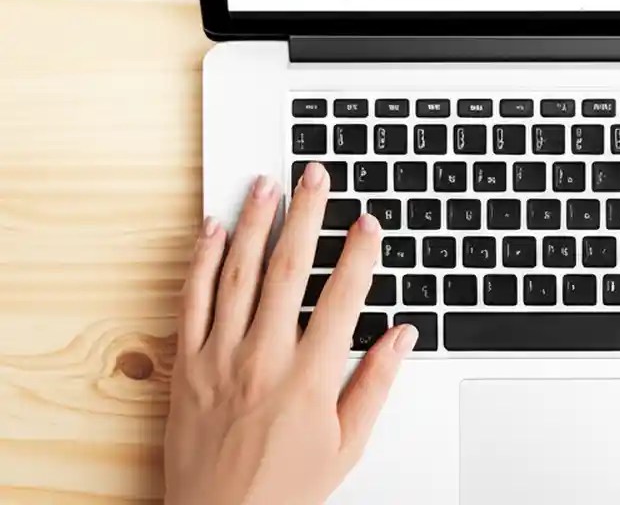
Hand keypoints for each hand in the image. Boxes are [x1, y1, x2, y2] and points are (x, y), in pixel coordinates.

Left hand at [165, 164, 416, 504]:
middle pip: (288, 268)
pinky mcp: (187, 364)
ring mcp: (220, 357)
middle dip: (305, 215)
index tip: (367, 222)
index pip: (342, 297)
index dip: (358, 253)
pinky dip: (201, 261)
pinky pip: (192, 300)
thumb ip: (375, 383)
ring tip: (265, 185)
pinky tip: (213, 230)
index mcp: (309, 376)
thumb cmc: (285, 488)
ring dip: (254, 223)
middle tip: (313, 176)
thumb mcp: (347, 442)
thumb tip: (402, 336)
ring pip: (238, 273)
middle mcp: (263, 357)